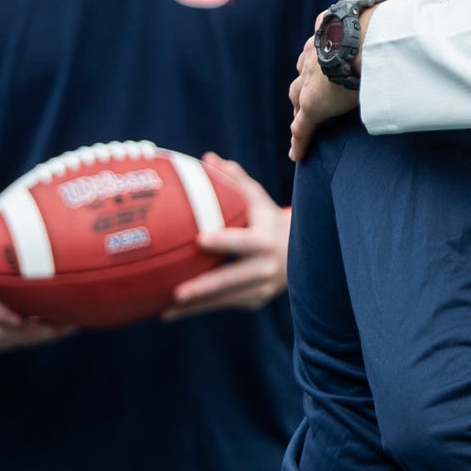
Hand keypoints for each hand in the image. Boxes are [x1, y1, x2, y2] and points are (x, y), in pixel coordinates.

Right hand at [0, 255, 71, 351]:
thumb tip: (22, 220)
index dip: (10, 315)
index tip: (36, 314)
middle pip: (5, 332)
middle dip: (37, 329)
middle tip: (66, 320)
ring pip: (13, 341)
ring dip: (42, 335)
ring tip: (71, 324)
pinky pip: (15, 344)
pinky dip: (37, 338)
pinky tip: (60, 328)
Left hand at [164, 154, 289, 320]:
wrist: (305, 251)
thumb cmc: (267, 217)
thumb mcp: (257, 198)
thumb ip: (235, 179)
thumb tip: (208, 158)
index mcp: (266, 238)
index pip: (245, 241)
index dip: (225, 241)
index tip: (200, 239)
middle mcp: (268, 266)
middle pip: (233, 279)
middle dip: (205, 288)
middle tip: (176, 293)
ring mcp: (263, 286)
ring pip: (226, 298)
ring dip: (196, 306)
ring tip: (165, 310)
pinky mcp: (256, 299)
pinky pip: (225, 304)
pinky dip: (200, 308)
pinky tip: (171, 312)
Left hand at [290, 0, 405, 160]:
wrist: (369, 40)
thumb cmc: (379, 17)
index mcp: (328, 28)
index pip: (322, 40)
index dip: (325, 50)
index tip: (331, 56)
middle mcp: (313, 53)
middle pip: (305, 69)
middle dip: (309, 78)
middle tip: (314, 88)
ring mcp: (311, 82)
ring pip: (299, 96)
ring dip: (301, 106)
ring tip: (303, 117)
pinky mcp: (314, 107)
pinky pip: (303, 129)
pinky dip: (299, 141)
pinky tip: (297, 155)